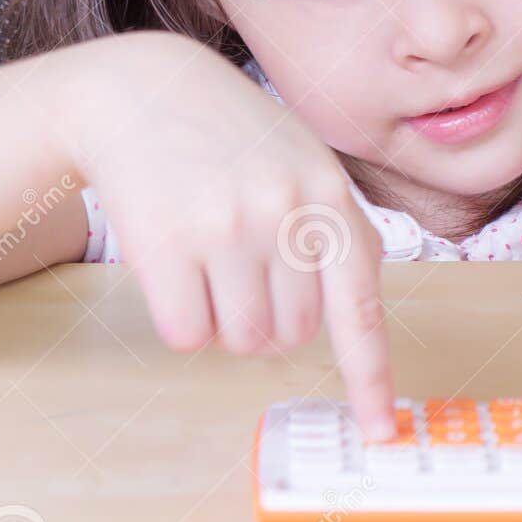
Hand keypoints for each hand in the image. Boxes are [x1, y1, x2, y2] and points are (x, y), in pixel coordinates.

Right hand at [58, 31, 396, 438]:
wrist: (141, 89)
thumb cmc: (232, 136)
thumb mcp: (305, 161)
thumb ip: (338, 230)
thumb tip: (359, 318)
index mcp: (330, 196)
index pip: (360, 306)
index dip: (371, 377)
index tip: (380, 431)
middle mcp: (286, 213)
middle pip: (293, 335)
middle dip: (269, 319)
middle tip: (244, 268)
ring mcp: (227, 227)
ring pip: (242, 341)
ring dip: (225, 321)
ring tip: (210, 258)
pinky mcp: (167, 243)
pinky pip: (189, 335)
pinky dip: (183, 319)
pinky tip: (175, 265)